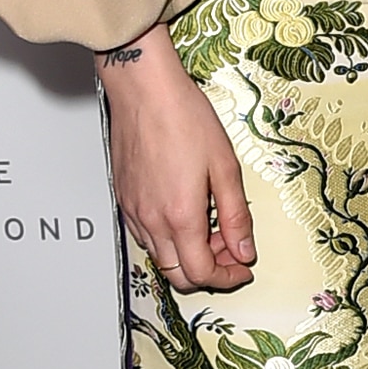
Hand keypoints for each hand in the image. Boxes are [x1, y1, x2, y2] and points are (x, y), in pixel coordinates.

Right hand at [98, 26, 256, 289]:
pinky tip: (185, 213)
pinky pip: (144, 236)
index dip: (226, 278)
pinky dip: (168, 238)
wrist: (145, 90)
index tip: (242, 267)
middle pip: (177, 274)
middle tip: (230, 248)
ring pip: (160, 257)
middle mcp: (151, 220)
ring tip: (211, 225)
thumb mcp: (225, 167)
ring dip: (187, 254)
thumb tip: (244, 251)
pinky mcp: (123, 199)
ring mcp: (133, 211)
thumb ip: (236, 216)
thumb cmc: (184, 118)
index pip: (201, 274)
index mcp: (180, 216)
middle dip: (208, 270)